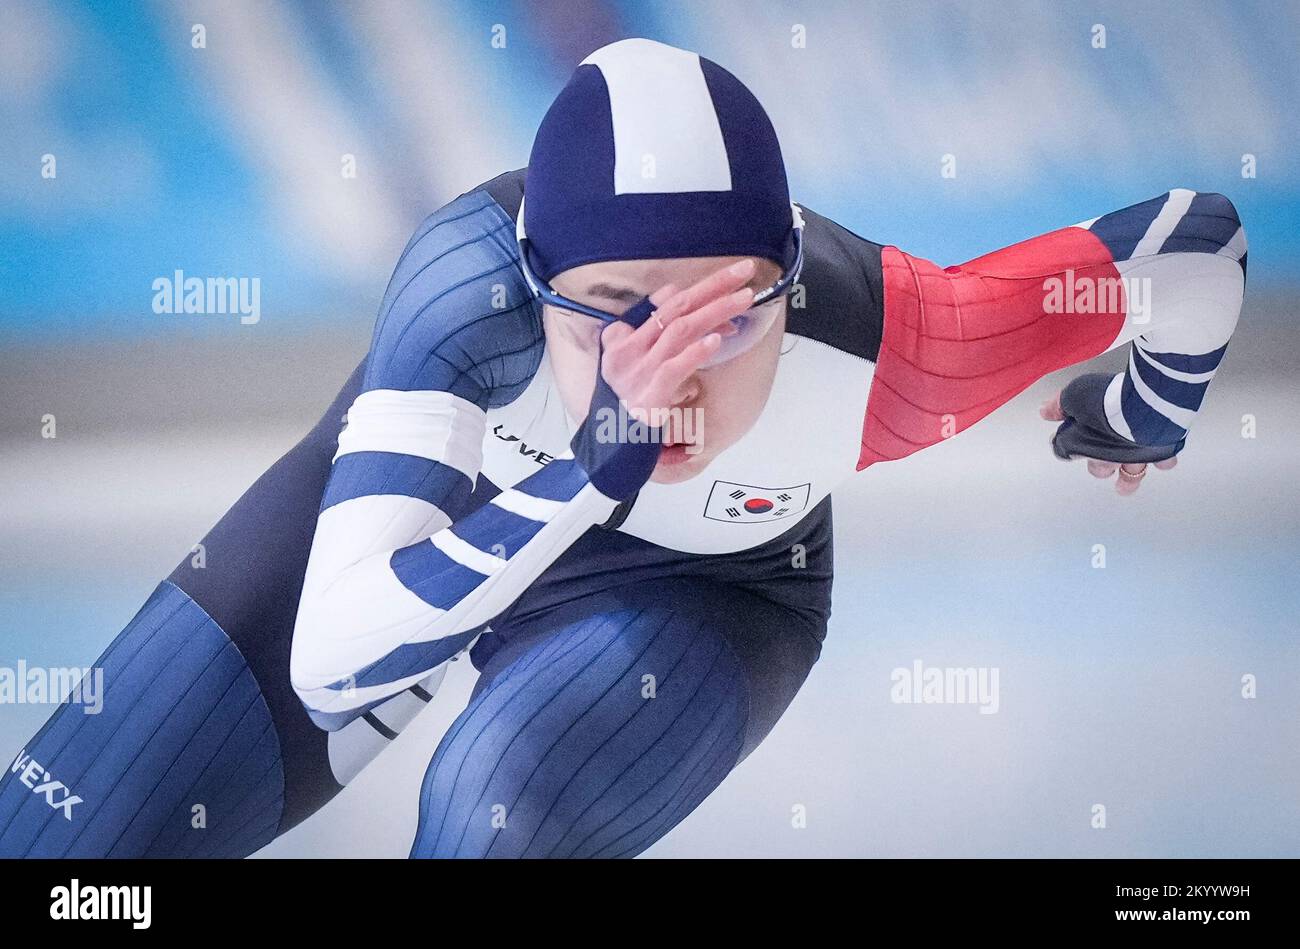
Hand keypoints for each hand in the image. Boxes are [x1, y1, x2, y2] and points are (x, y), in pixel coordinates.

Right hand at [597, 258, 756, 424]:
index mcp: (622, 340)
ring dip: (715, 312)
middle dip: (713, 286)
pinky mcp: (649, 398)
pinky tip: (717, 340)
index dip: (700, 291)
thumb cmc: (628, 406)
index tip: (730, 284)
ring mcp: (638, 374)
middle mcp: (627, 352)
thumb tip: (681, 300)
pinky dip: (696, 352)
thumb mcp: (636, 364)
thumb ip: (654, 332)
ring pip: (680, 332)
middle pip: (676, 308)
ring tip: (744, 299)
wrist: (611, 449)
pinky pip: (674, 369)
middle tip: (745, 270)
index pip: (663, 304)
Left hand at [1040, 389, 1177, 495]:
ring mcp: (1135, 455)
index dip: (1064, 444)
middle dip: (1097, 465)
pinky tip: (1163, 462)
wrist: (1147, 401)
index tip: (1063, 440)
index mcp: (1085, 444)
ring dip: (1127, 481)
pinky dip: (1163, 462)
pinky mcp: (1160, 451)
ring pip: (1130, 475)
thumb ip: (1060, 405)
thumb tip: (1045, 411)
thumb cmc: (1110, 399)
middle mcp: (1110, 455)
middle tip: (1097, 463)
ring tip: (1124, 488)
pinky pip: (1163, 462)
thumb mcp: (1075, 394)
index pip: (1066, 451)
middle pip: (1098, 468)